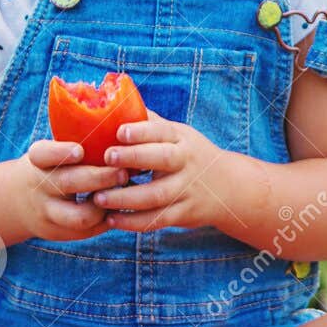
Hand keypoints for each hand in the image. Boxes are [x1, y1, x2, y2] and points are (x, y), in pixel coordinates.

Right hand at [16, 138, 130, 242]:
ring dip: (106, 206)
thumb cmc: (52, 166)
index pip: (43, 154)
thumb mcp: (52, 152)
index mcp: (38, 160)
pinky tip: (120, 208)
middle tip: (123, 172)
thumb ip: (78, 141)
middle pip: (68, 183)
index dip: (60, 153)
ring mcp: (48, 212)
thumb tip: (126, 126)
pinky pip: (89, 230)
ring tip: (124, 194)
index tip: (80, 151)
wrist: (19, 202)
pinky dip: (108, 219)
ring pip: (80, 217)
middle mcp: (40, 186)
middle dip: (100, 178)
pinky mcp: (60, 232)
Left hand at [89, 110, 224, 232]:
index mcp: (181, 139)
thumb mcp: (178, 135)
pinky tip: (111, 220)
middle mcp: (186, 162)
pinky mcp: (183, 213)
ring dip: (126, 198)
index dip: (141, 131)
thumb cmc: (189, 155)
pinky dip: (133, 222)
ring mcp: (186, 189)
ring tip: (98, 198)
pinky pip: (157, 220)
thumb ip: (149, 123)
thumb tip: (113, 104)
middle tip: (107, 158)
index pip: (162, 131)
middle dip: (134, 157)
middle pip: (162, 159)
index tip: (119, 132)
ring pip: (156, 195)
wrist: (228, 188)